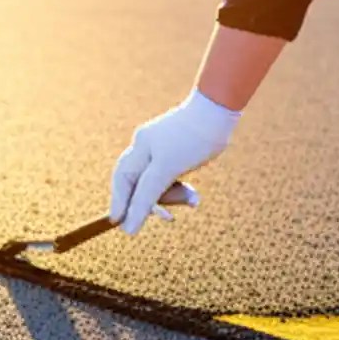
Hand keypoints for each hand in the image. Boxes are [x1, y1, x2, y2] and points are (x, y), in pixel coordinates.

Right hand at [110, 89, 239, 234]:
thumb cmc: (192, 139)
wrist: (219, 111)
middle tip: (169, 217)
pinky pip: (173, 178)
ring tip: (193, 200)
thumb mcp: (165, 171)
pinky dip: (182, 188)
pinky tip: (195, 197)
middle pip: (140, 185)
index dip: (119, 203)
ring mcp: (162, 149)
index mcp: (139, 148)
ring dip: (174, 196)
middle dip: (155, 202)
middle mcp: (147, 148)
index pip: (122, 181)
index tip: (120, 224)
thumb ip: (144, 199)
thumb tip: (126, 228)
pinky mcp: (178, 152)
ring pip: (159, 183)